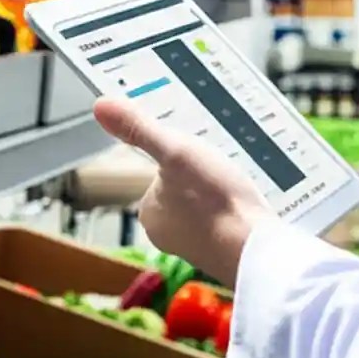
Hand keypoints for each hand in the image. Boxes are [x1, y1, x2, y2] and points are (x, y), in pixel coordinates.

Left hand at [93, 98, 274, 286]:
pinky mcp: (225, 251)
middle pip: (186, 189)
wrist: (256, 246)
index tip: (200, 154)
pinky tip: (247, 206)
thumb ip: (140, 129)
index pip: (160, 174)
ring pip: (208, 206)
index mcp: (150, 212)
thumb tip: (102, 106)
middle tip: (222, 168)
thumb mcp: (176, 151)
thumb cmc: (215, 201)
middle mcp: (169, 234)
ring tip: (237, 186)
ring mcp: (198, 245)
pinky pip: (228, 221)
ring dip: (222, 194)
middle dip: (204, 177)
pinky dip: (237, 211)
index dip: (182, 159)